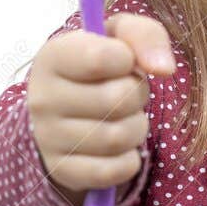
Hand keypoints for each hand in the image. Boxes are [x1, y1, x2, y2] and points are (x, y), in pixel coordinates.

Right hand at [27, 12, 174, 205]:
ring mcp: (48, 138)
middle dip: (137, 95)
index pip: (102, 58)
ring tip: (122, 118)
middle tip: (125, 93)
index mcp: (52, 57)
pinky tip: (118, 147)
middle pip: (118, 99)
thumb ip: (144, 35)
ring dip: (136, 127)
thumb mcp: (117, 37)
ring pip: (118, 137)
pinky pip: (114, 170)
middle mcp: (42, 98)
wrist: (66, 110)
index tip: (122, 61)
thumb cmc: (99, 67)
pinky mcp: (62, 170)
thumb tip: (164, 68)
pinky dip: (128, 160)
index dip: (128, 59)